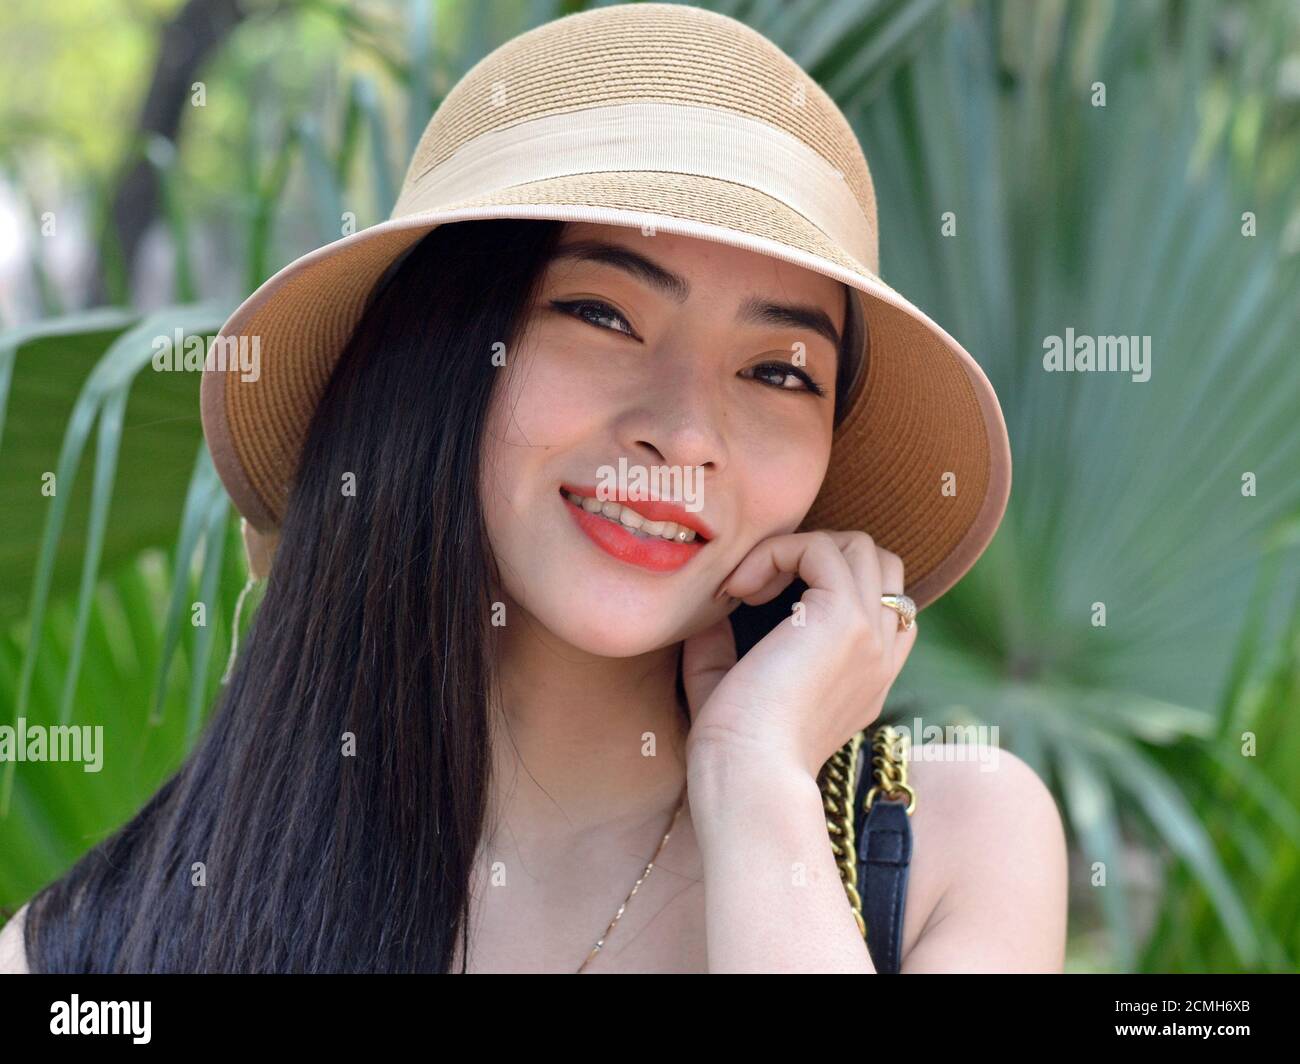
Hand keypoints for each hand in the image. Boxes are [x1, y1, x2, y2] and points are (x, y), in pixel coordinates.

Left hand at [681, 531, 917, 780]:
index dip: (824, 584)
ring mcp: (871, 635)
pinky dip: (776, 553)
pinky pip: (822, 548)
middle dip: (816, 555)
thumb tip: (711, 607)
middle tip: (757, 588)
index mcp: (865, 677)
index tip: (759, 604)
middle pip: (878, 563)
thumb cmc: (732, 751)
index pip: (880, 605)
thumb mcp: (728, 690)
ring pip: (859, 547)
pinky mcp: (846, 619)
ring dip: (797, 549)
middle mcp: (879, 655)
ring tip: (748, 587)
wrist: (748, 777)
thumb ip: (722, 648)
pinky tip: (740, 589)